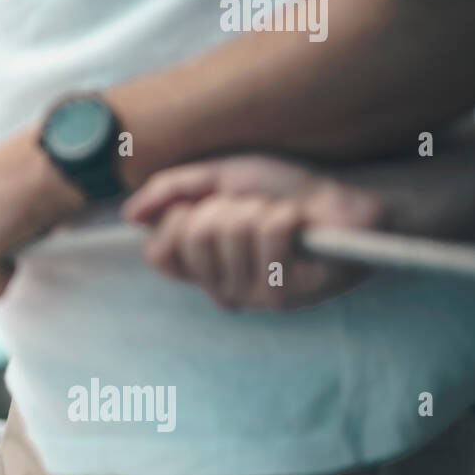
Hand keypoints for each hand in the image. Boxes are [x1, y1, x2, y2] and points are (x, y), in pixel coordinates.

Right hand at [122, 155, 387, 309]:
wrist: (344, 203)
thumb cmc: (284, 192)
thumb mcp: (220, 179)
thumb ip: (172, 191)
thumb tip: (130, 215)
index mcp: (201, 266)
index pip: (158, 254)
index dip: (176, 220)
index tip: (203, 207)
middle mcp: (220, 288)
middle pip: (192, 237)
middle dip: (223, 207)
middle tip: (250, 210)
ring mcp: (250, 295)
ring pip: (230, 232)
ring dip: (258, 208)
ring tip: (280, 217)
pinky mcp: (282, 295)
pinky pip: (267, 236)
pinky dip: (285, 215)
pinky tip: (299, 228)